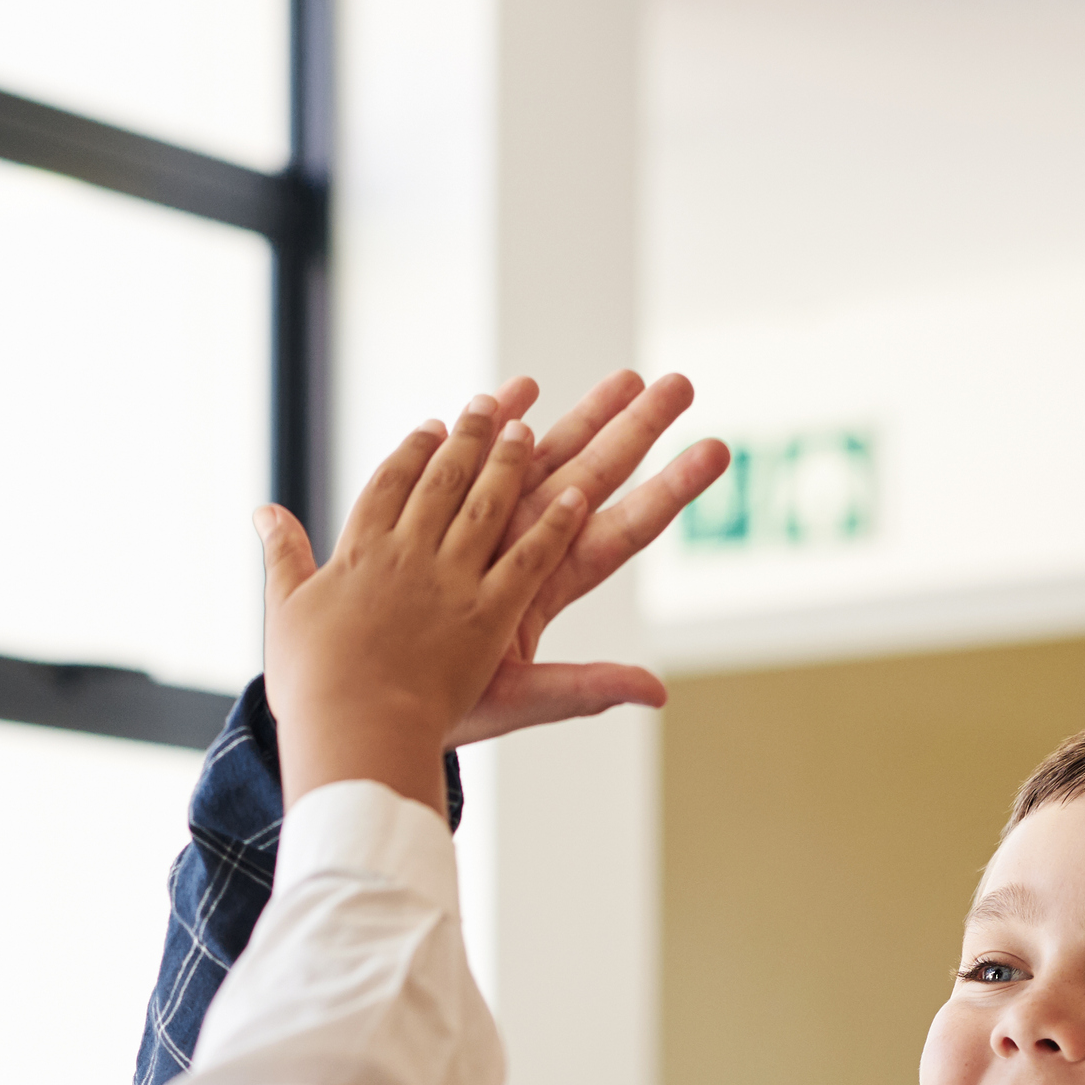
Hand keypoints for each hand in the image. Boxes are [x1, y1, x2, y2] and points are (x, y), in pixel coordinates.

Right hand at [258, 394, 589, 809]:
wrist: (352, 729)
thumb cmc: (314, 683)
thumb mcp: (286, 611)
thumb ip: (283, 556)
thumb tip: (263, 511)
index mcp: (359, 551)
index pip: (389, 485)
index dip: (412, 453)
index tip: (432, 426)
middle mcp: (409, 553)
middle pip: (444, 481)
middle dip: (468, 438)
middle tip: (490, 406)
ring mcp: (452, 581)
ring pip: (487, 506)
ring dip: (511, 464)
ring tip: (530, 433)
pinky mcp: (489, 616)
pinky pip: (529, 560)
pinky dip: (553, 527)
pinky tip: (575, 499)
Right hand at [446, 371, 730, 746]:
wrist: (372, 697)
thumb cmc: (446, 706)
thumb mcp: (520, 699)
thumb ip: (584, 689)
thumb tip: (657, 693)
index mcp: (549, 586)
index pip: (621, 531)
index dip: (666, 490)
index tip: (711, 451)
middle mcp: (527, 546)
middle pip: (593, 477)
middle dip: (635, 431)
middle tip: (679, 385)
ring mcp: (488, 526)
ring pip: (545, 459)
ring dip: (584, 417)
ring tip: (626, 378)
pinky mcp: (444, 516)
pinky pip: (474, 461)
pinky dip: (497, 425)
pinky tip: (525, 388)